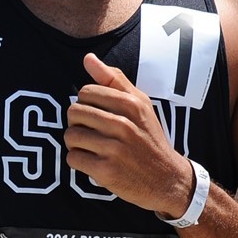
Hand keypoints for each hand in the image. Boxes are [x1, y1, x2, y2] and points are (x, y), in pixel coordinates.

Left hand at [65, 53, 191, 215]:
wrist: (167, 179)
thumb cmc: (149, 138)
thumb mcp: (140, 105)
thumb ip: (114, 79)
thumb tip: (88, 58)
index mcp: (131, 104)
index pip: (86, 92)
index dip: (86, 104)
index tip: (97, 115)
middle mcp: (123, 124)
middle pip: (74, 112)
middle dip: (77, 122)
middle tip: (91, 132)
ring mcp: (115, 148)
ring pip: (70, 136)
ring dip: (76, 143)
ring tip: (91, 147)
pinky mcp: (106, 171)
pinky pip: (73, 158)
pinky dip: (78, 161)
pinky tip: (92, 162)